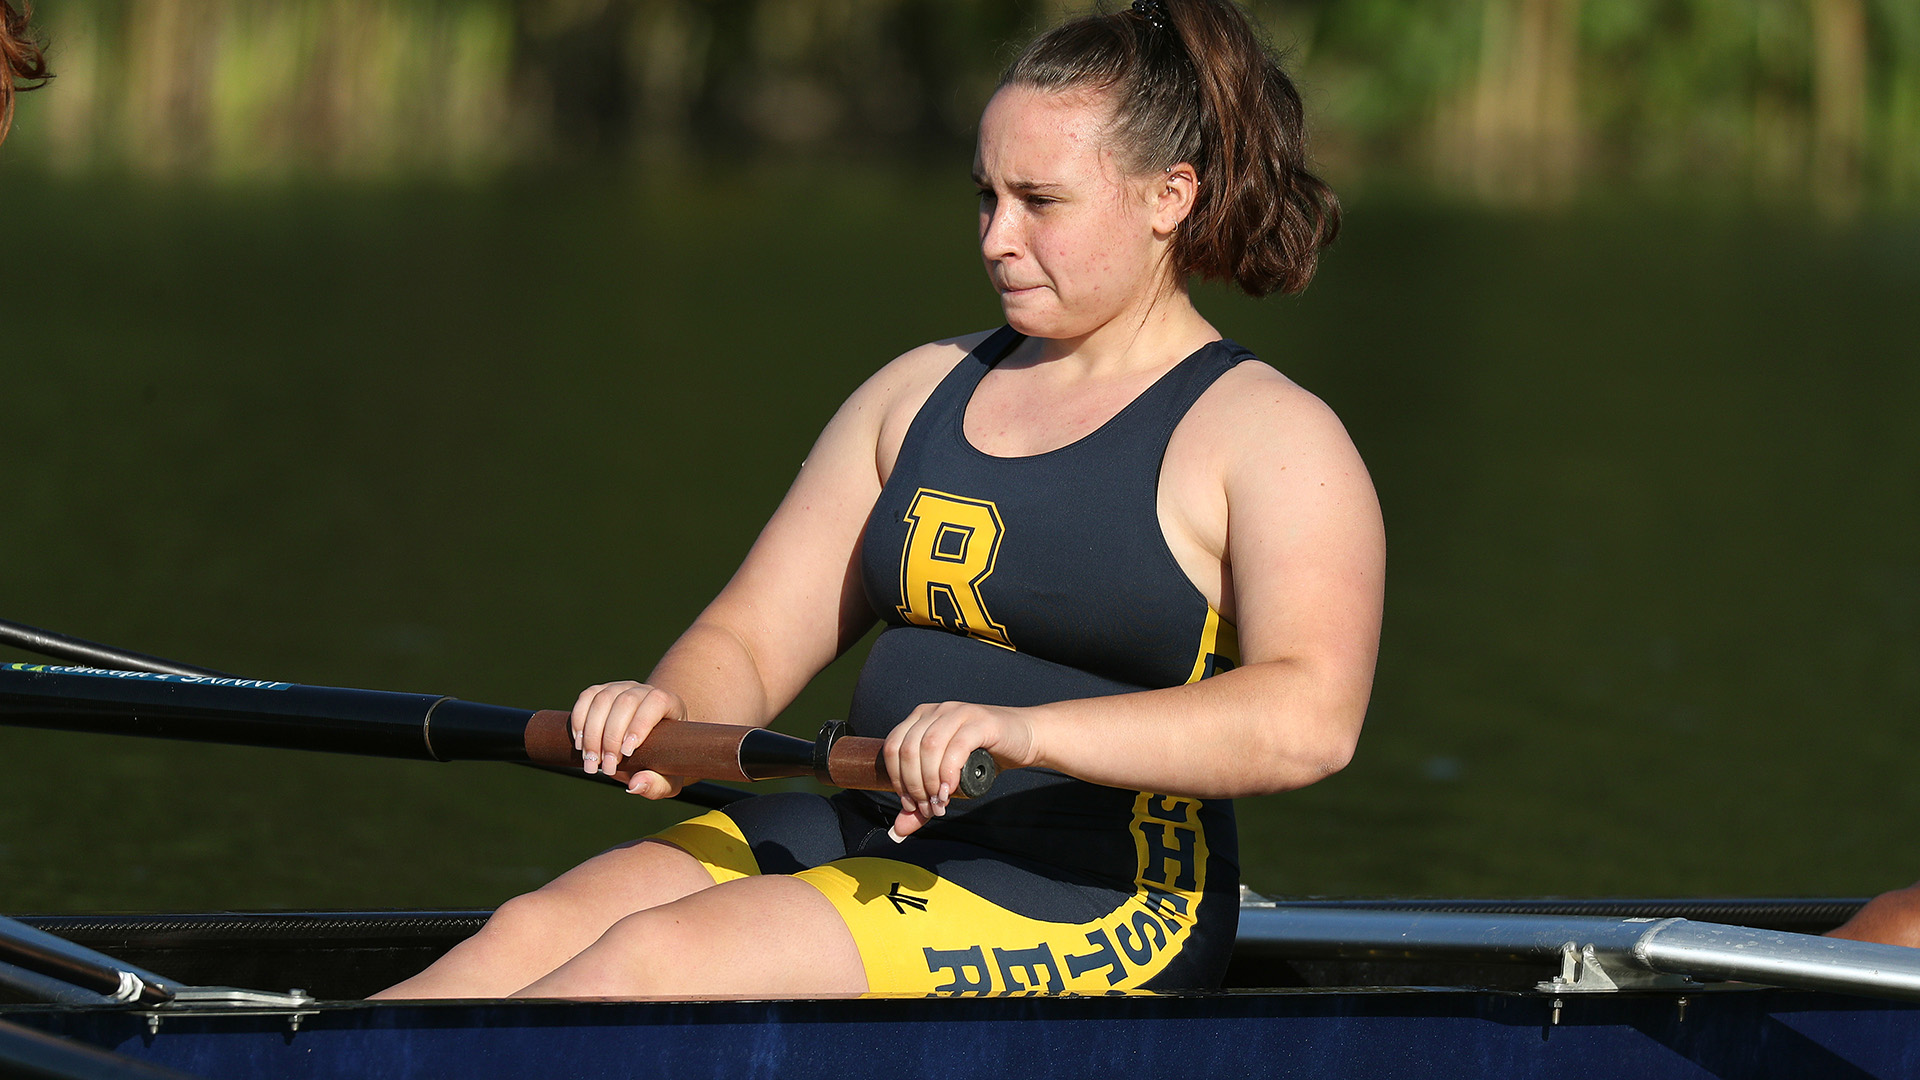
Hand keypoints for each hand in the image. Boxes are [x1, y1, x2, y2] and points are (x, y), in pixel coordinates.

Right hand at [571, 681, 688, 798]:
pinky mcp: (602, 692)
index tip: (627, 752)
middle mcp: (644, 691)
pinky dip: (579, 720)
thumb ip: (657, 784)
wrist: (649, 746)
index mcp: (669, 705)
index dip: (640, 724)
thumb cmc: (662, 762)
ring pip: (603, 699)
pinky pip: (587, 697)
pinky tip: (580, 744)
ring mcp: (622, 688)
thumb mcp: (667, 779)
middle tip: (606, 767)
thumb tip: (636, 785)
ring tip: (590, 761)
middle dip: (611, 737)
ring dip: (592, 732)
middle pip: (625, 701)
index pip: (656, 702)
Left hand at [883, 701, 1035, 838]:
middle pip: (908, 749)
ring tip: (940, 803)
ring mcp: (958, 712)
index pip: (892, 747)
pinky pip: (957, 746)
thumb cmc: (984, 757)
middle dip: (914, 786)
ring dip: (930, 781)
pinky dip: (949, 771)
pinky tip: (951, 789)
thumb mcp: (948, 780)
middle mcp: (936, 711)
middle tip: (928, 809)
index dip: (896, 780)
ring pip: (929, 746)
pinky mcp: (981, 722)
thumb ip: (923, 802)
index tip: (911, 805)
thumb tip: (899, 830)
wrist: (1025, 738)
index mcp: (921, 718)